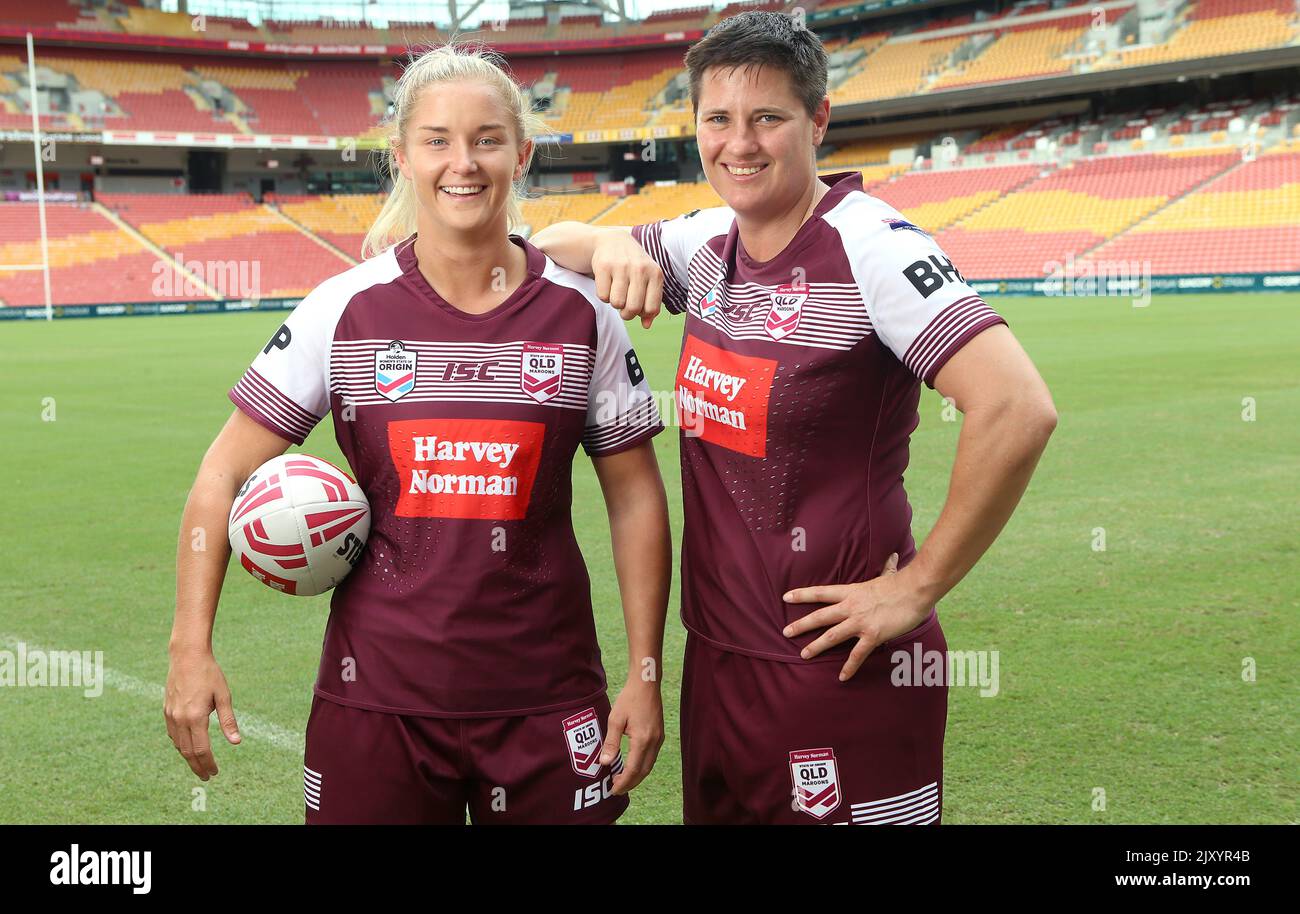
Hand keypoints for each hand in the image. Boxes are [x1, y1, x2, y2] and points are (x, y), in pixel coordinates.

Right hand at [164, 649, 240, 779]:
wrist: (186, 656)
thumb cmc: (209, 674)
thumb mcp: (223, 696)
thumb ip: (228, 720)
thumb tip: (236, 742)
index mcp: (195, 717)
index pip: (201, 749)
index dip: (208, 763)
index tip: (215, 772)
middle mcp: (180, 719)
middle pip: (187, 752)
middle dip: (197, 766)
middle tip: (207, 776)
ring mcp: (171, 715)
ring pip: (178, 745)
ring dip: (188, 758)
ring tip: (199, 765)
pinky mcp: (166, 710)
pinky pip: (172, 734)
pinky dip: (180, 745)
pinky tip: (188, 748)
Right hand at [592, 230, 664, 328]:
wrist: (613, 241)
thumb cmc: (634, 267)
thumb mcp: (648, 281)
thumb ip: (651, 304)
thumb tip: (646, 325)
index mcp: (655, 274)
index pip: (651, 309)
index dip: (642, 314)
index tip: (638, 308)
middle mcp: (640, 268)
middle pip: (633, 308)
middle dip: (627, 313)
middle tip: (624, 305)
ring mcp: (621, 266)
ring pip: (617, 303)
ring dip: (615, 303)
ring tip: (617, 292)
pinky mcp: (603, 266)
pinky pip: (602, 296)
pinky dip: (603, 295)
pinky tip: (607, 284)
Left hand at [598, 676, 663, 794]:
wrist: (646, 684)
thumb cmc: (629, 699)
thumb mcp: (615, 720)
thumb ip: (611, 742)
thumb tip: (604, 763)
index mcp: (643, 740)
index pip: (633, 770)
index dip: (623, 782)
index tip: (613, 789)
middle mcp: (654, 742)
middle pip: (643, 771)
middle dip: (630, 783)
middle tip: (616, 789)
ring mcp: (659, 739)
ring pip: (649, 765)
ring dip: (637, 776)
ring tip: (622, 779)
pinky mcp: (660, 735)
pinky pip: (652, 757)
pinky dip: (642, 766)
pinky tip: (632, 765)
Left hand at [781, 553, 932, 681]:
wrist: (915, 590)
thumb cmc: (903, 583)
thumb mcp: (889, 574)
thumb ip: (887, 568)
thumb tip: (893, 556)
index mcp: (851, 592)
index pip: (821, 593)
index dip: (802, 595)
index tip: (785, 597)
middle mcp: (851, 607)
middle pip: (820, 616)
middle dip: (801, 624)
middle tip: (785, 632)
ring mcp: (860, 622)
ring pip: (832, 636)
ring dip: (816, 646)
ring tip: (803, 654)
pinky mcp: (873, 635)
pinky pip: (857, 654)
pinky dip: (849, 667)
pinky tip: (842, 677)